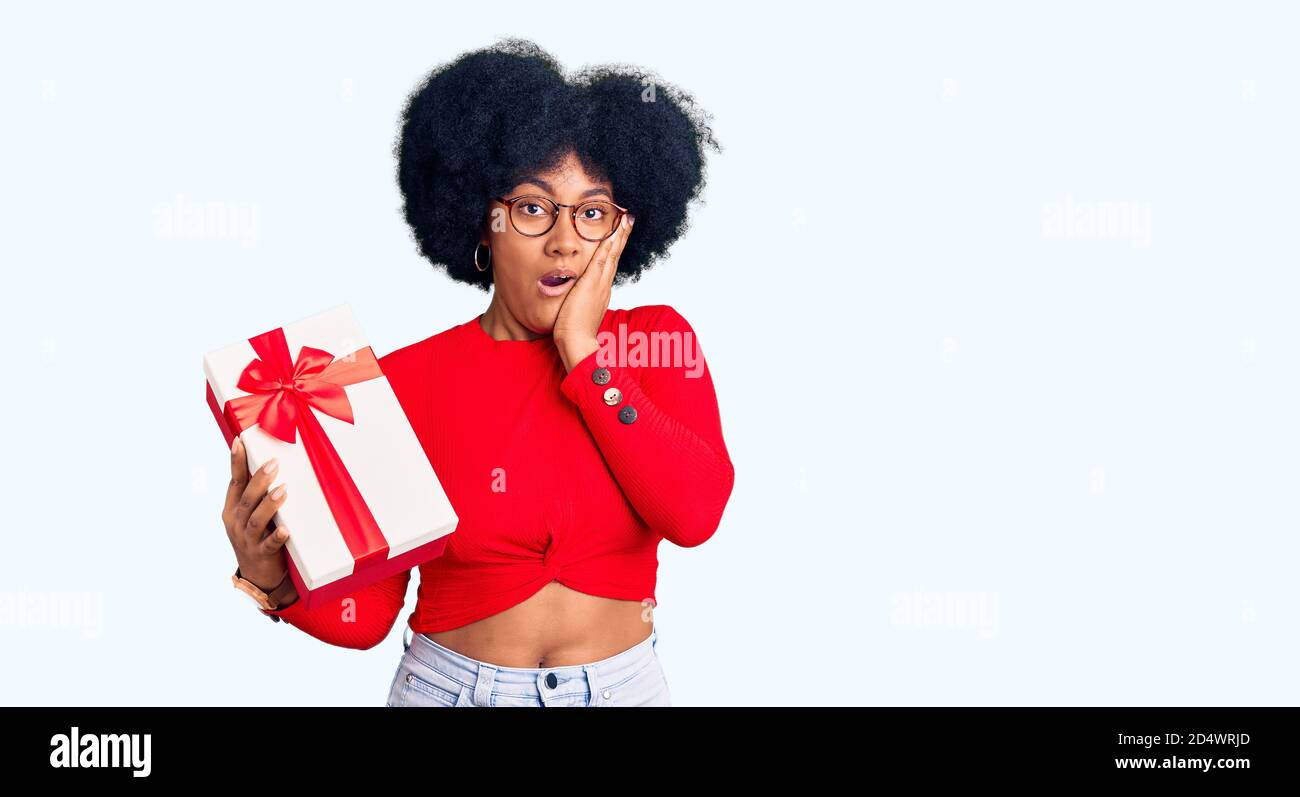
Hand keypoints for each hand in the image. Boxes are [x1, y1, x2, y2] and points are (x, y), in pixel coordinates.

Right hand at [223, 435, 291, 591]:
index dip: (237, 462)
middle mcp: (236, 523)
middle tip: (273, 464)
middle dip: (259, 480)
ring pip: (256, 520)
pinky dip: (277, 537)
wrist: (259, 575)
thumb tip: (272, 465)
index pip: (235, 482)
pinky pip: (269, 545)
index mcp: (232, 510)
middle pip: (246, 499)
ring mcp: (248, 540)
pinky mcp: (262, 555)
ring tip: (283, 490)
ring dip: (269, 504)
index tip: (239, 442)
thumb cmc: (259, 537)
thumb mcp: (252, 515)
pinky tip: (285, 531)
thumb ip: (257, 495)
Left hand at [554, 212, 634, 371]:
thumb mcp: (578, 310)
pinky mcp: (591, 285)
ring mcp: (599, 284)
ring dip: (619, 236)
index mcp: (600, 291)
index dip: (614, 248)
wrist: (576, 343)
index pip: (609, 264)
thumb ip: (577, 300)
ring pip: (611, 255)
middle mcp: (603, 286)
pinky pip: (601, 261)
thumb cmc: (573, 332)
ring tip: (626, 219)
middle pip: (615, 256)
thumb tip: (572, 295)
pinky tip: (612, 233)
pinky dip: (608, 246)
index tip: (619, 234)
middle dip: (621, 237)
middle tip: (628, 219)